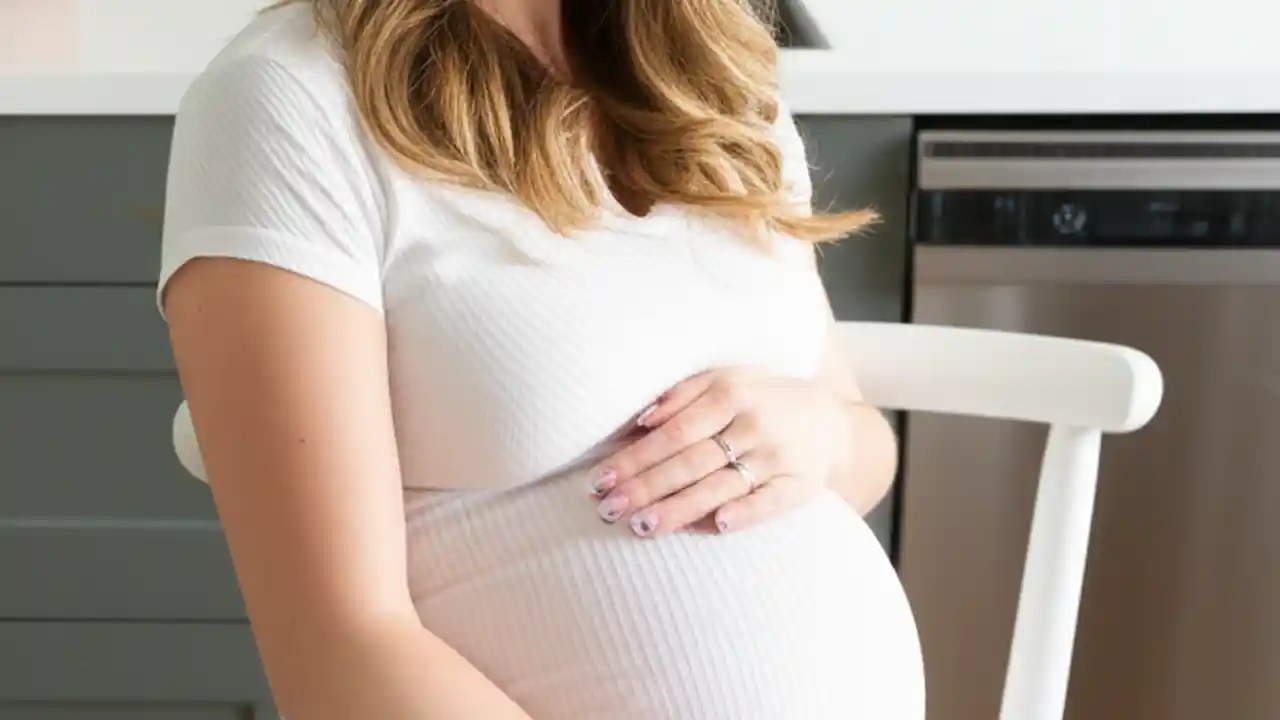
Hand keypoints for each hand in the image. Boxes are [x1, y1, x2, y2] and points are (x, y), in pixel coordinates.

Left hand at [590, 367, 854, 536]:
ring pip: (721, 486)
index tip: (601, 480)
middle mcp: (753, 425)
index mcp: (731, 394)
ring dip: (679, 508)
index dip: (636, 457)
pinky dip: (745, 513)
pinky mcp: (800, 485)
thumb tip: (639, 420)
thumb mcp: (727, 380)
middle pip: (690, 461)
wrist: (833, 422)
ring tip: (643, 526)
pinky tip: (718, 526)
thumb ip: (682, 394)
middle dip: (645, 487)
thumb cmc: (764, 401)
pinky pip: (770, 502)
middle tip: (609, 509)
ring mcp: (777, 457)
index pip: (674, 432)